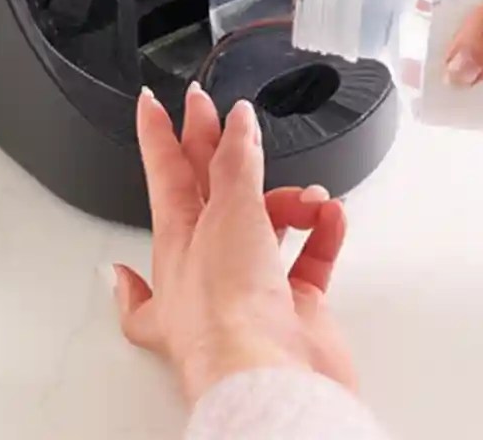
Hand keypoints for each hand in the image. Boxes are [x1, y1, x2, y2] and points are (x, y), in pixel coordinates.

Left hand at [112, 84, 354, 404]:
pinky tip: (330, 219)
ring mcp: (250, 288)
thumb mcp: (227, 214)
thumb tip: (237, 124)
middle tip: (220, 113)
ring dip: (293, 200)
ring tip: (310, 196)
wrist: (269, 377)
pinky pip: (310, 258)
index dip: (159, 133)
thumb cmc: (224, 312)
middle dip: (220, 150)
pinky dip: (323, 235)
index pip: (165, 172)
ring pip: (270, 225)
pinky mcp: (292, 308)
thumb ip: (236, 163)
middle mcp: (208, 263)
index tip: (152, 105)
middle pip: (215, 192)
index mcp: (177, 238)